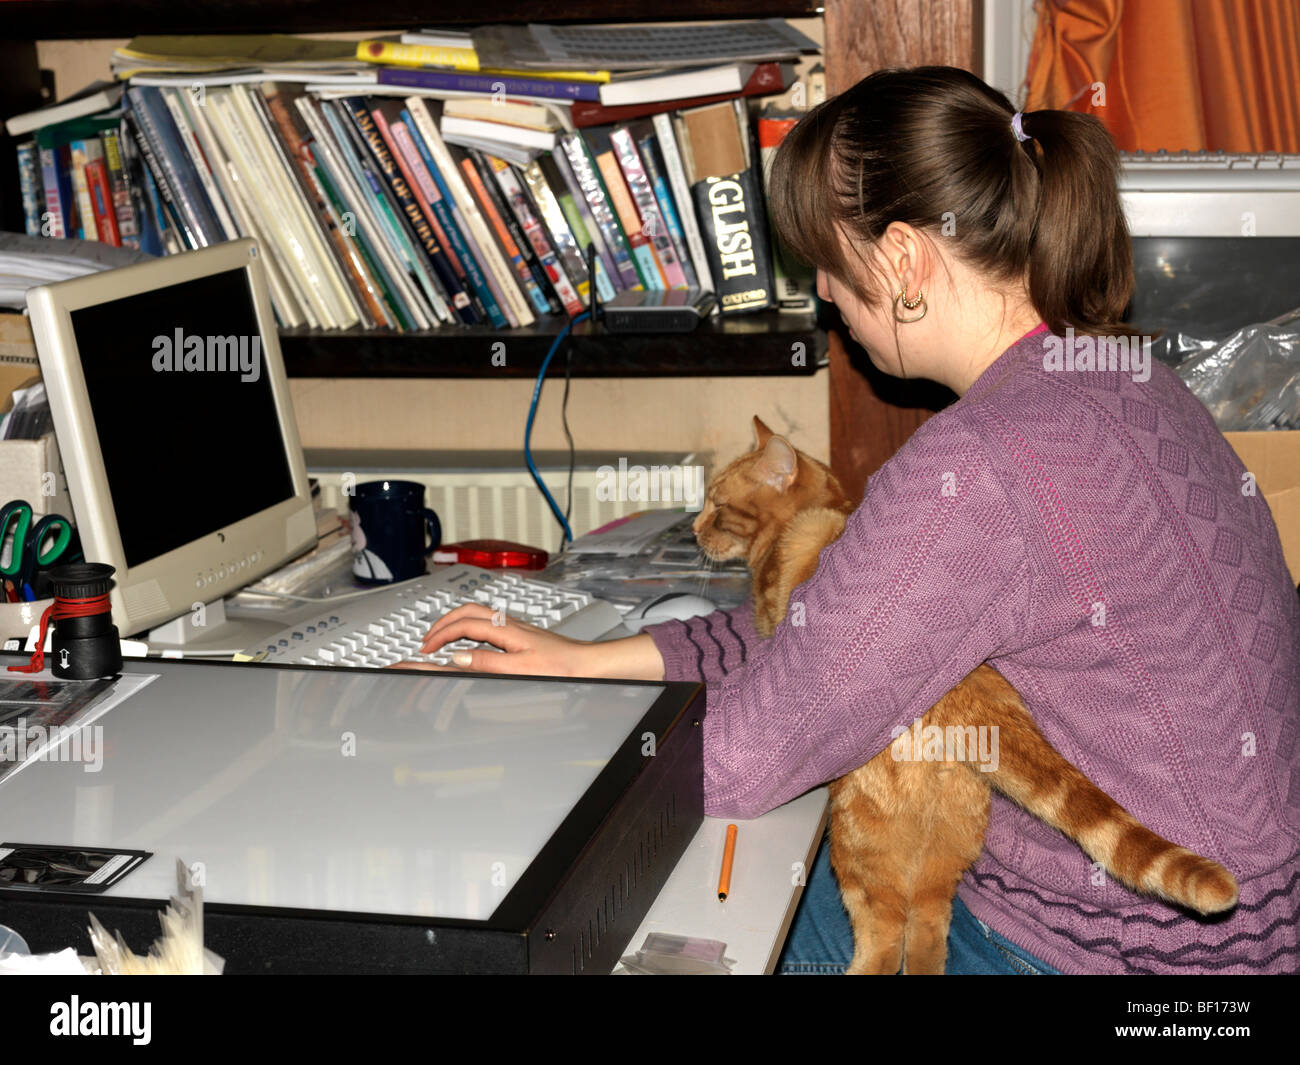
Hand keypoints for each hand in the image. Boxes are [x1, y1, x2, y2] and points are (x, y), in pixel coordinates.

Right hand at [404, 602, 594, 676]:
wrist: (586, 663)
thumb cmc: (562, 666)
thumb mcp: (521, 669)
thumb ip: (489, 662)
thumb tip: (459, 657)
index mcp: (506, 629)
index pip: (463, 625)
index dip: (441, 635)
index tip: (426, 648)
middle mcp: (509, 623)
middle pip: (467, 610)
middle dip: (443, 622)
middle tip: (427, 639)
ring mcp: (515, 626)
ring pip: (477, 613)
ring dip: (455, 622)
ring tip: (442, 637)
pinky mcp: (520, 633)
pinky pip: (487, 622)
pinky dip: (470, 628)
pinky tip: (471, 641)